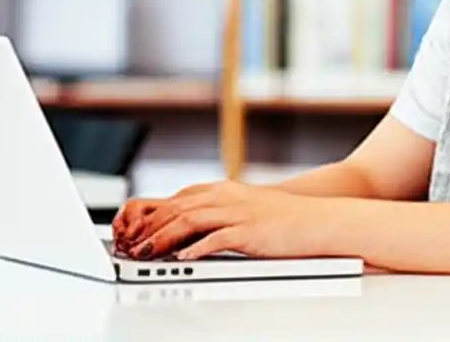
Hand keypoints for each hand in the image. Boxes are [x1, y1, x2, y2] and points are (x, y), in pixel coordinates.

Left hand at [119, 180, 334, 260]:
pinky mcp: (250, 231)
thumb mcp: (245, 209)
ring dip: (163, 238)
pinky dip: (196, 248)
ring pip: (190, 220)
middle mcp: (226, 197)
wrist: (318, 220)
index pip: (177, 199)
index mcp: (222, 190)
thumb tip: (191, 232)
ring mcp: (238, 212)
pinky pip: (217, 238)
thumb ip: (218, 214)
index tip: (135, 232)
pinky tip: (183, 259)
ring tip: (145, 253)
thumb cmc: (283, 219)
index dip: (152, 215)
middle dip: (149, 228)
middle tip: (130, 245)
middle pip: (177, 208)